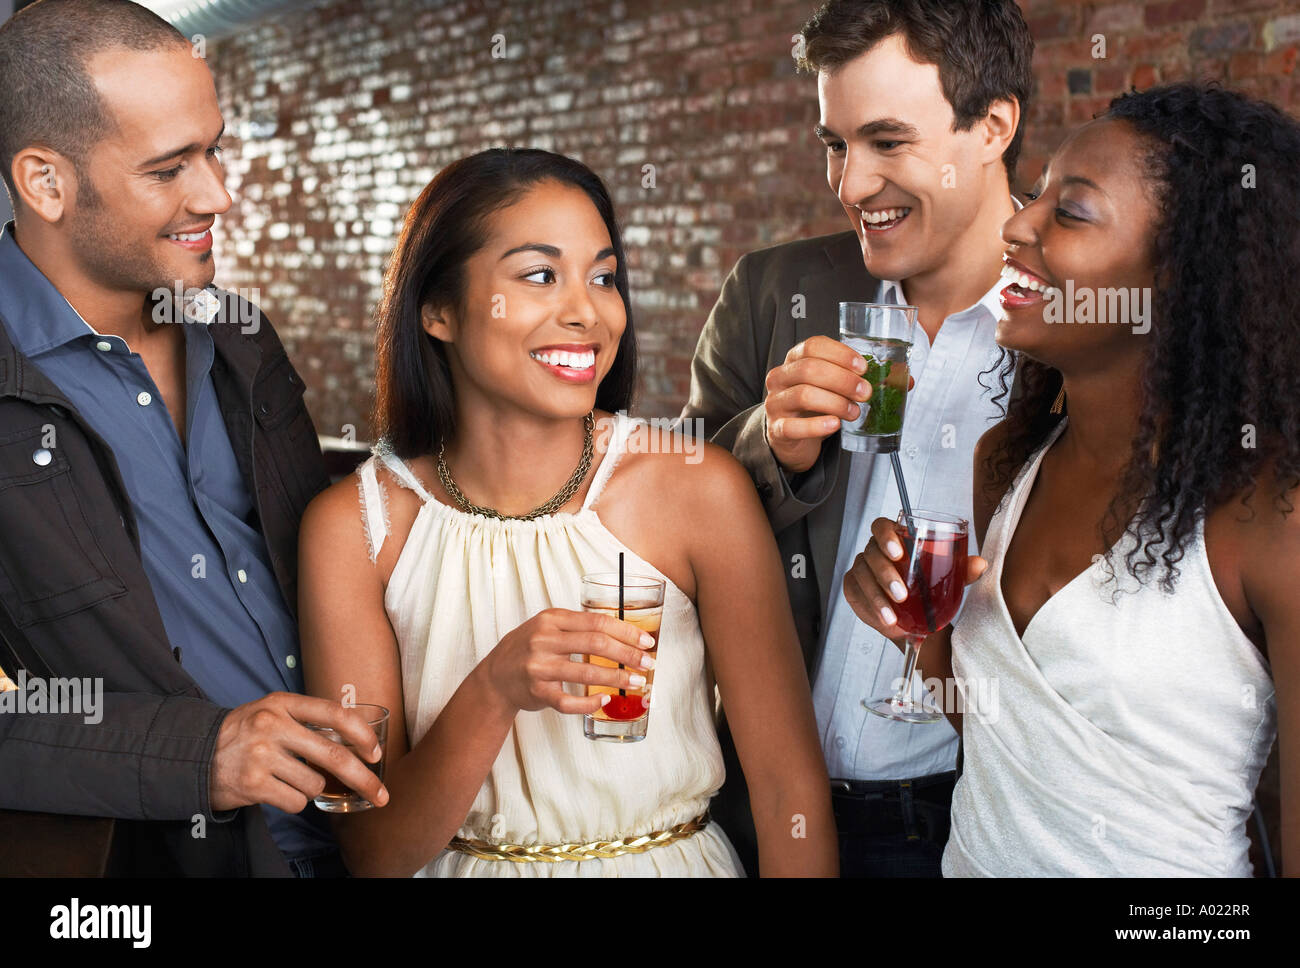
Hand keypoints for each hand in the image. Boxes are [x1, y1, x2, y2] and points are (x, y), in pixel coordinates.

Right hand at [210, 692, 387, 813]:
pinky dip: (294, 802)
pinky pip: (296, 802)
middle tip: (380, 794)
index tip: (376, 754)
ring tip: (289, 778)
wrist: (194, 755)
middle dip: (364, 779)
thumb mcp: (272, 712)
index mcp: (282, 703)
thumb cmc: (245, 734)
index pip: (334, 714)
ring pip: (315, 783)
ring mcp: (261, 755)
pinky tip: (277, 790)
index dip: (362, 735)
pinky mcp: (252, 784)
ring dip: (312, 788)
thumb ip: (308, 719)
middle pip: (334, 756)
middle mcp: (272, 725)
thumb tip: (358, 739)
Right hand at [479, 608, 656, 714]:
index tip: (646, 642)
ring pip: (586, 672)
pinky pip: (569, 701)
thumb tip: (624, 632)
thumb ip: (578, 626)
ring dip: (617, 678)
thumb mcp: (548, 626)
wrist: (495, 676)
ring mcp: (539, 667)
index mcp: (552, 619)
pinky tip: (604, 699)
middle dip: (628, 654)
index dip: (626, 631)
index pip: (597, 621)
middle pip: (596, 643)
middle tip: (647, 662)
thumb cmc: (529, 648)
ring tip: (636, 682)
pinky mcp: (537, 692)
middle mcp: (544, 640)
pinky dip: (590, 702)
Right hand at [764, 335, 869, 473]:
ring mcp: (776, 402)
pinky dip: (818, 426)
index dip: (840, 353)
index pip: (814, 345)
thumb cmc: (814, 406)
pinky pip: (794, 426)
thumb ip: (865, 380)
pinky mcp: (777, 429)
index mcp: (796, 359)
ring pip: (803, 394)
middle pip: (810, 368)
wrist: (791, 437)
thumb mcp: (835, 388)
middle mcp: (782, 377)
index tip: (862, 366)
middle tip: (865, 392)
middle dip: (843, 380)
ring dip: (836, 402)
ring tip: (854, 412)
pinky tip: (835, 425)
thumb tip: (904, 379)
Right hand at [842, 517, 988, 641]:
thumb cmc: (928, 587)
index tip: (898, 552)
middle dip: (885, 574)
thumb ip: (962, 569)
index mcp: (895, 539)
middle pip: (872, 553)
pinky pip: (856, 594)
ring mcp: (862, 568)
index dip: (886, 535)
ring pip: (863, 576)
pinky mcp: (853, 587)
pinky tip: (885, 619)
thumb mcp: (948, 577)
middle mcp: (875, 551)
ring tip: (893, 615)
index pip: (882, 526)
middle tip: (901, 593)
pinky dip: (870, 609)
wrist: (916, 616)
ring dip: (877, 597)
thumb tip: (980, 564)